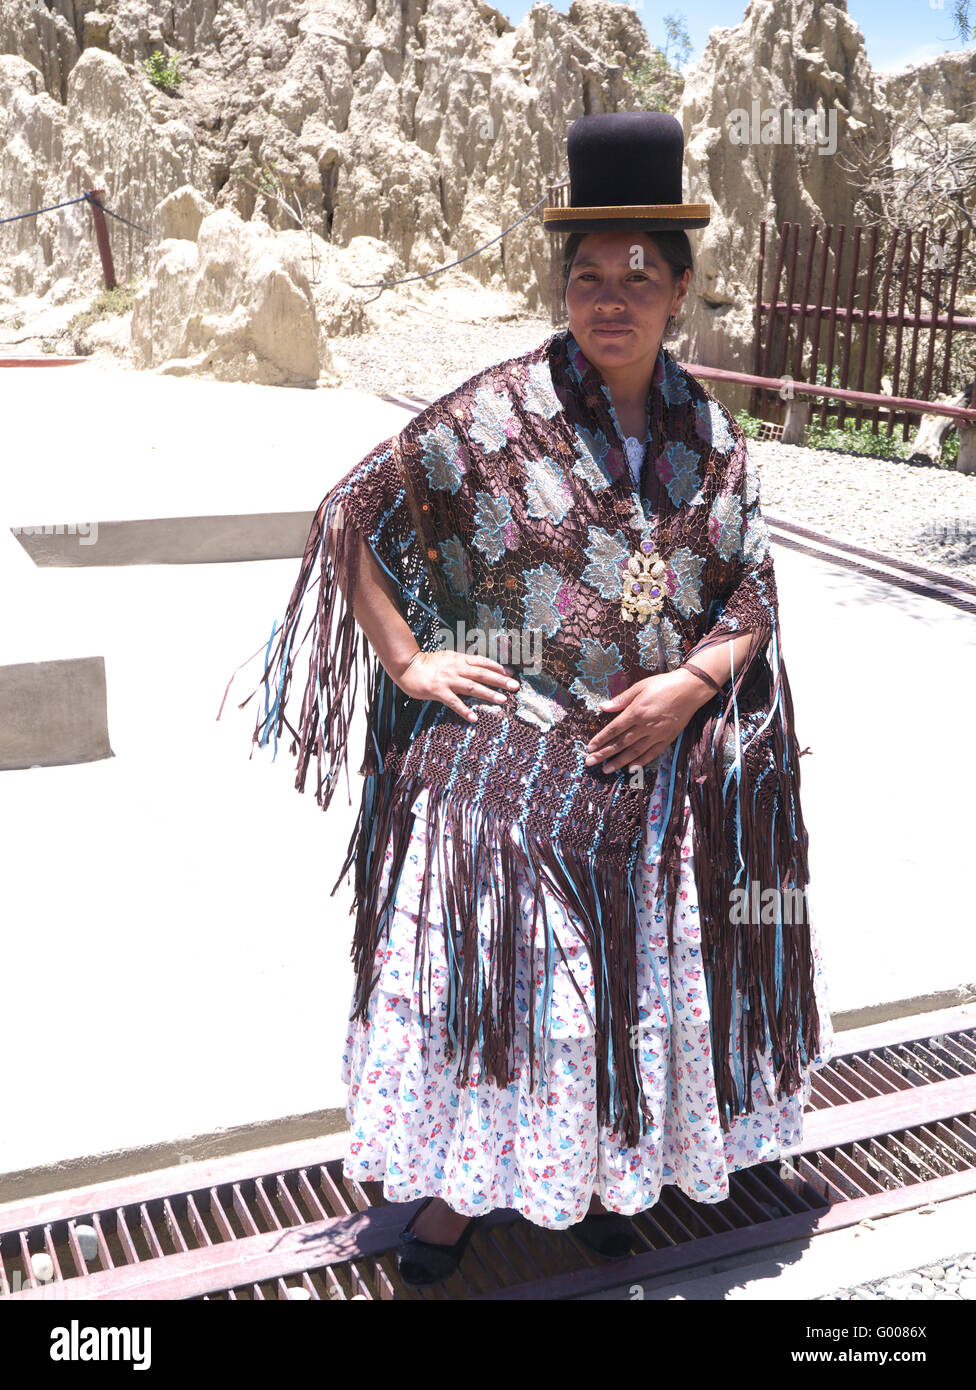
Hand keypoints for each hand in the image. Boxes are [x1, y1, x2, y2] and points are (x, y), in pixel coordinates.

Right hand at [392, 649, 520, 722]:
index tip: (511, 673)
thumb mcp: (447, 658)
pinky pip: (454, 702)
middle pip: (482, 674)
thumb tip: (477, 667)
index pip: (482, 662)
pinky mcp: (438, 691)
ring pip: (472, 687)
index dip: (498, 667)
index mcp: (459, 659)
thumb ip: (462, 662)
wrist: (407, 666)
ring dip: (488, 693)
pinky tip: (474, 718)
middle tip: (515, 687)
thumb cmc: (427, 664)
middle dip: (500, 680)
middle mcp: (456, 668)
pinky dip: (464, 710)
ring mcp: (447, 680)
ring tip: (502, 700)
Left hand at [584, 670, 704, 773]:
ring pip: (635, 751)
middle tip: (591, 762)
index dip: (601, 739)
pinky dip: (641, 762)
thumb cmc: (663, 685)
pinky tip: (631, 768)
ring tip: (607, 770)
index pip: (614, 729)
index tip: (590, 748)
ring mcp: (657, 734)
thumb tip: (603, 707)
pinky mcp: (668, 738)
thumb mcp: (640, 687)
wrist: (690, 689)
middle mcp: (645, 725)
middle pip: (621, 743)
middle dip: (604, 754)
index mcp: (636, 711)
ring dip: (619, 761)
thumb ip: (621, 699)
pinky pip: (652, 753)